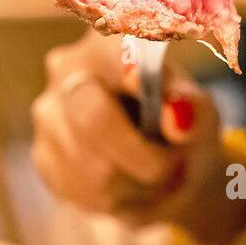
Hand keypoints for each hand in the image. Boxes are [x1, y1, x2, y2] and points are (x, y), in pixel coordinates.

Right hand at [30, 31, 245, 244]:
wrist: (165, 167)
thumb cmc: (183, 128)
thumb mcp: (201, 115)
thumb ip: (194, 110)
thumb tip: (178, 118)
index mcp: (109, 43)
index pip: (112, 54)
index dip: (126, 68)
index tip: (141, 82)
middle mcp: (67, 70)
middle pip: (94, 119)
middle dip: (145, 158)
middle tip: (174, 167)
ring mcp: (48, 114)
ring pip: (96, 169)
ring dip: (140, 185)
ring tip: (156, 176)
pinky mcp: (43, 156)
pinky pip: (85, 193)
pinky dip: (120, 201)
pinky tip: (130, 186)